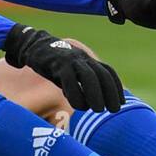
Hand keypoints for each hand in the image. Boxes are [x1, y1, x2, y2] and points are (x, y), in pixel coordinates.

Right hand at [3, 23, 123, 112]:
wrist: (34, 46)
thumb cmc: (55, 64)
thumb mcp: (72, 72)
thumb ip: (81, 84)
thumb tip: (89, 104)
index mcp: (89, 60)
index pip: (108, 72)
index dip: (116, 87)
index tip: (120, 103)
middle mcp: (83, 59)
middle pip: (102, 74)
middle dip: (110, 92)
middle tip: (114, 110)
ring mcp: (71, 60)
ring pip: (88, 76)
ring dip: (96, 94)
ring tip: (98, 110)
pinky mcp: (57, 63)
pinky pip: (69, 79)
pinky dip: (75, 94)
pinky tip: (77, 106)